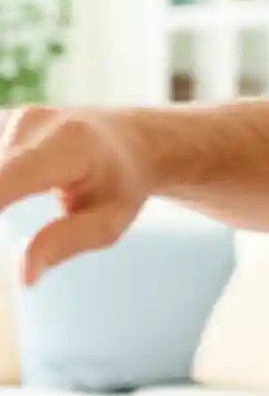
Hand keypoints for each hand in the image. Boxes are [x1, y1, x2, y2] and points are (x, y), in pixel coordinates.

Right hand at [0, 106, 150, 285]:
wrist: (129, 140)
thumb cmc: (121, 185)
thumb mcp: (110, 219)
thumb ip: (66, 242)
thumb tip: (24, 278)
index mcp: (66, 145)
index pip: (2, 181)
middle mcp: (31, 122)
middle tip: (11, 230)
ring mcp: (10, 118)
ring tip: (58, 202)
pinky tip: (7, 198)